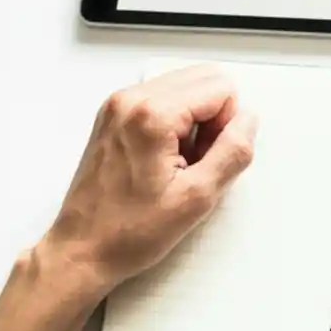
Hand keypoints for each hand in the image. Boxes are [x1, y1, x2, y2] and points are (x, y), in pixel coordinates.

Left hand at [42, 65, 258, 295]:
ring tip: (177, 165)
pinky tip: (164, 160)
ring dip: (194, 122)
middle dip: (213, 118)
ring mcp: (118, 106)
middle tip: (195, 162)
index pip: (220, 88)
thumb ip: (233, 151)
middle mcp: (130, 99)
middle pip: (203, 80)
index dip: (227, 126)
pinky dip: (174, 125)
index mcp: (151, 114)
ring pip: (185, 88)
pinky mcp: (113, 116)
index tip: (206, 161)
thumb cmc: (130, 232)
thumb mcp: (198, 198)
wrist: (82, 251)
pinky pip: (162, 100)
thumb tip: (248, 120)